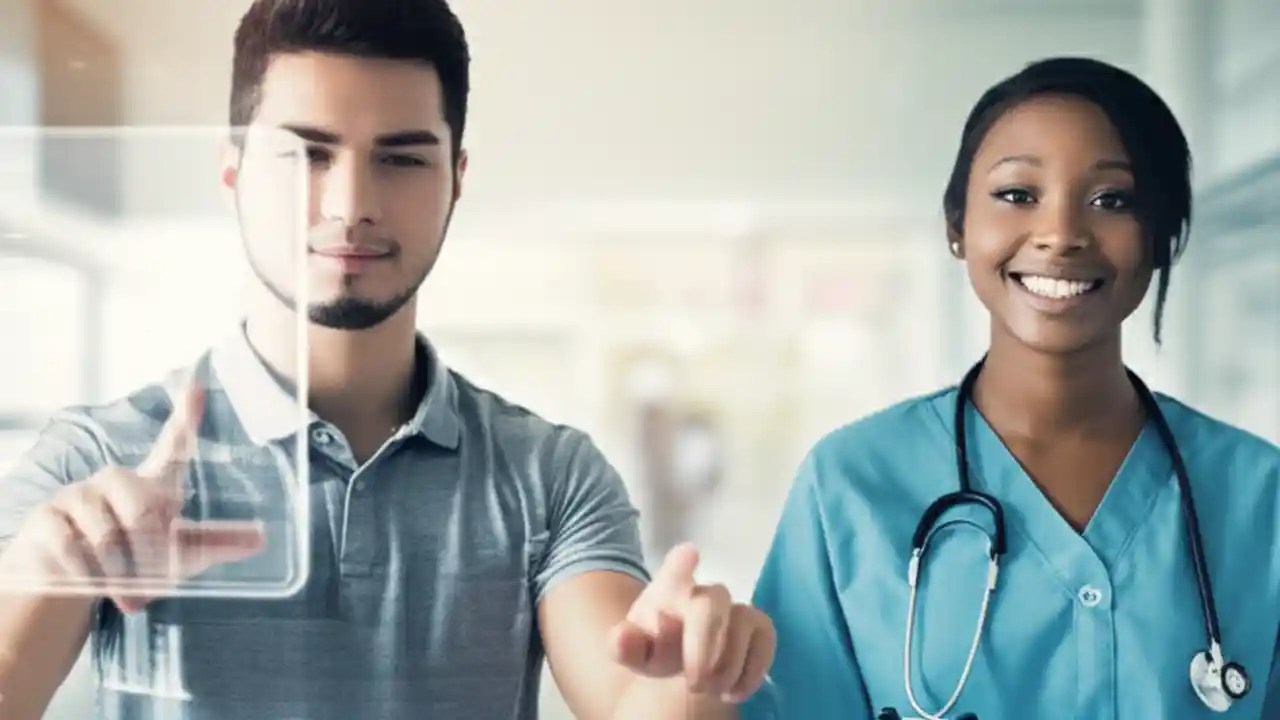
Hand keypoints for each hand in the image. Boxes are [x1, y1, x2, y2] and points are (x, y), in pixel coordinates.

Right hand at [0, 381, 265, 611]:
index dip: (185, 417)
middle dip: (150, 553)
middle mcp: (116, 480)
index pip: (172, 446)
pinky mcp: (48, 516)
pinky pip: (72, 546)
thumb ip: (213, 546)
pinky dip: (86, 574)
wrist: (65, 579)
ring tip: (127, 595)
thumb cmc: (131, 557)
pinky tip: (90, 584)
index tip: (197, 386)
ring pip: (107, 535)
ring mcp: (78, 495)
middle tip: (153, 588)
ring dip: (120, 573)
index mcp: (152, 485)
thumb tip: (261, 540)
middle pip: (143, 509)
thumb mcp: (176, 557)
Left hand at [609, 543, 775, 703]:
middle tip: (694, 683)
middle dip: (705, 645)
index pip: (675, 571)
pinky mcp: (760, 627)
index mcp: (669, 590)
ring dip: (728, 664)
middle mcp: (705, 593)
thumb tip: (621, 638)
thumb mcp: (635, 651)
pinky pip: (765, 641)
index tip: (689, 553)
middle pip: (712, 602)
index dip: (682, 563)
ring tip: (710, 689)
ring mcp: (736, 608)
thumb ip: (625, 645)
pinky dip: (751, 671)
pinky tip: (732, 692)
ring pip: (743, 622)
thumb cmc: (657, 645)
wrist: (682, 659)